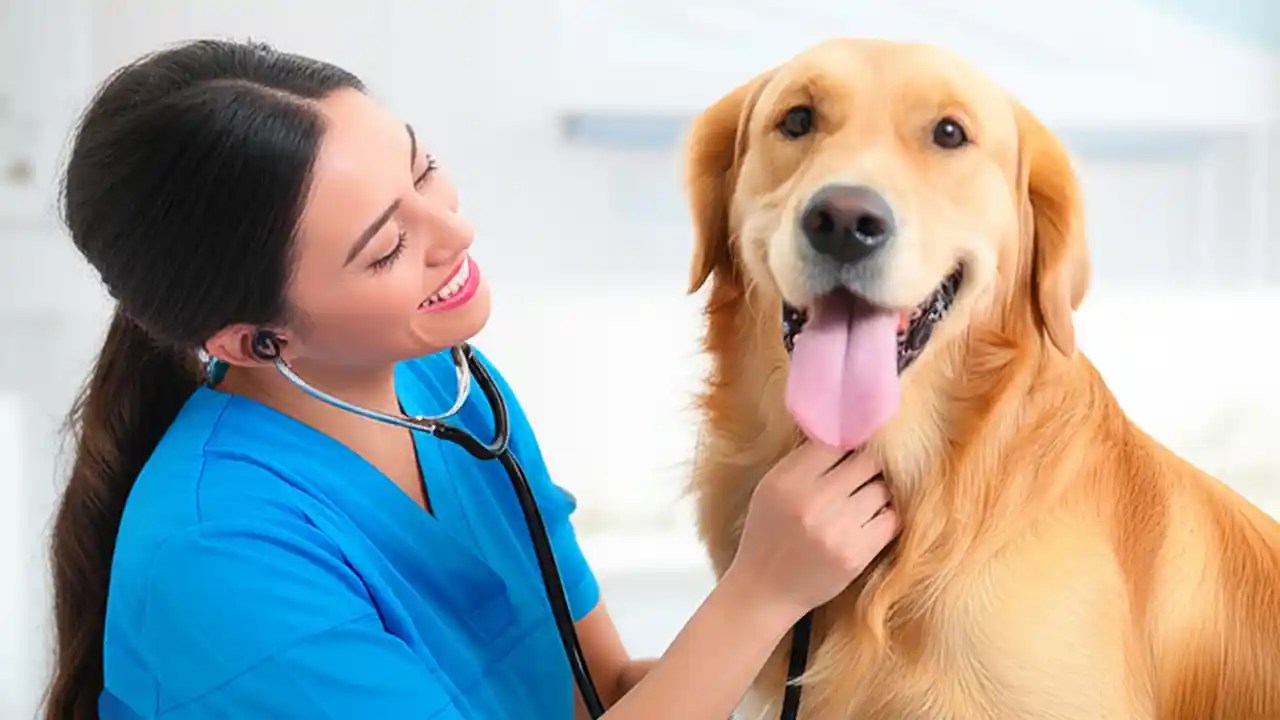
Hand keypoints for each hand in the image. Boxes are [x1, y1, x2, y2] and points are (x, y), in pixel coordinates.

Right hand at [723, 443, 898, 623]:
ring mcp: (836, 529)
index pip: (834, 442)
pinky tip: (875, 517)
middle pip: (866, 462)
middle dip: (871, 465)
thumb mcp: (770, 489)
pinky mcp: (856, 554)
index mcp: (787, 481)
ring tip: (868, 497)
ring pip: (882, 489)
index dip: (851, 440)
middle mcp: (812, 501)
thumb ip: (802, 462)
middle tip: (868, 471)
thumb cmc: (768, 535)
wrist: (764, 591)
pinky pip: (891, 519)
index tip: (857, 444)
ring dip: (879, 490)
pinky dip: (887, 515)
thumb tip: (844, 431)